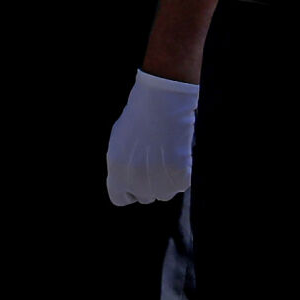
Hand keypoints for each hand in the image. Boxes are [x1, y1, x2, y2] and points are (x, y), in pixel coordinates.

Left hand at [105, 70, 197, 204]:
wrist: (162, 101)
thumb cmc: (140, 115)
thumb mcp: (119, 142)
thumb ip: (122, 165)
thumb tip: (130, 178)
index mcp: (117, 172)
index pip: (119, 198)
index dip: (129, 190)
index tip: (136, 181)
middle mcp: (135, 181)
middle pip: (145, 197)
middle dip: (149, 184)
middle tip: (156, 162)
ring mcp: (158, 181)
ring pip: (164, 194)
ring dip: (167, 181)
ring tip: (167, 156)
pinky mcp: (179, 177)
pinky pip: (182, 184)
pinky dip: (183, 173)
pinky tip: (178, 153)